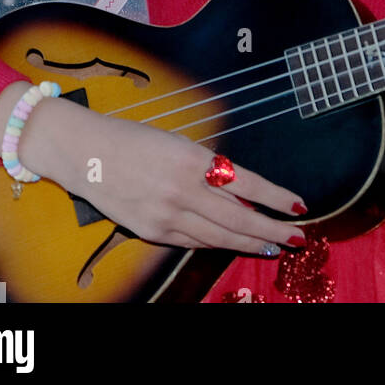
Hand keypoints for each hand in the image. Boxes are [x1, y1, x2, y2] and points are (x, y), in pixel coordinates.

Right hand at [20, 97, 307, 254]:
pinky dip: (217, 244)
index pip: (247, 183)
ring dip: (250, 242)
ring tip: (273, 246)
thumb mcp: (178, 144)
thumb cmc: (133, 138)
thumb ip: (208, 169)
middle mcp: (182, 190)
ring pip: (218, 236)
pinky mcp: (150, 231)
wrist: (85, 152)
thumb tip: (241, 193)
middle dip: (272, 230)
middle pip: (238, 218)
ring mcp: (166, 214)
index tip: (300, 206)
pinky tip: (234, 245)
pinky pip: (192, 242)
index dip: (276, 197)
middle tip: (298, 237)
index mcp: (193, 160)